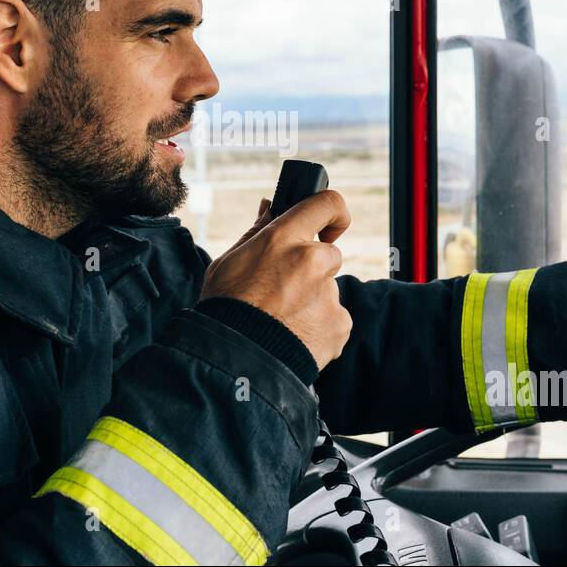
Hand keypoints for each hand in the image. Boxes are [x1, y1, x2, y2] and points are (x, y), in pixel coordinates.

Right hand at [200, 192, 352, 370]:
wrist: (235, 362)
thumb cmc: (226, 309)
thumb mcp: (230, 261)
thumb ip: (257, 232)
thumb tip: (270, 207)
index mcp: (283, 239)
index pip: (326, 204)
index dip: (334, 212)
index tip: (329, 226)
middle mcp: (311, 261)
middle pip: (328, 254)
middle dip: (313, 269)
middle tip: (283, 290)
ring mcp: (328, 294)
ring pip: (328, 290)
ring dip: (313, 300)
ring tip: (282, 320)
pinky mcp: (339, 324)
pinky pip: (334, 319)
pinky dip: (319, 326)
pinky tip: (294, 336)